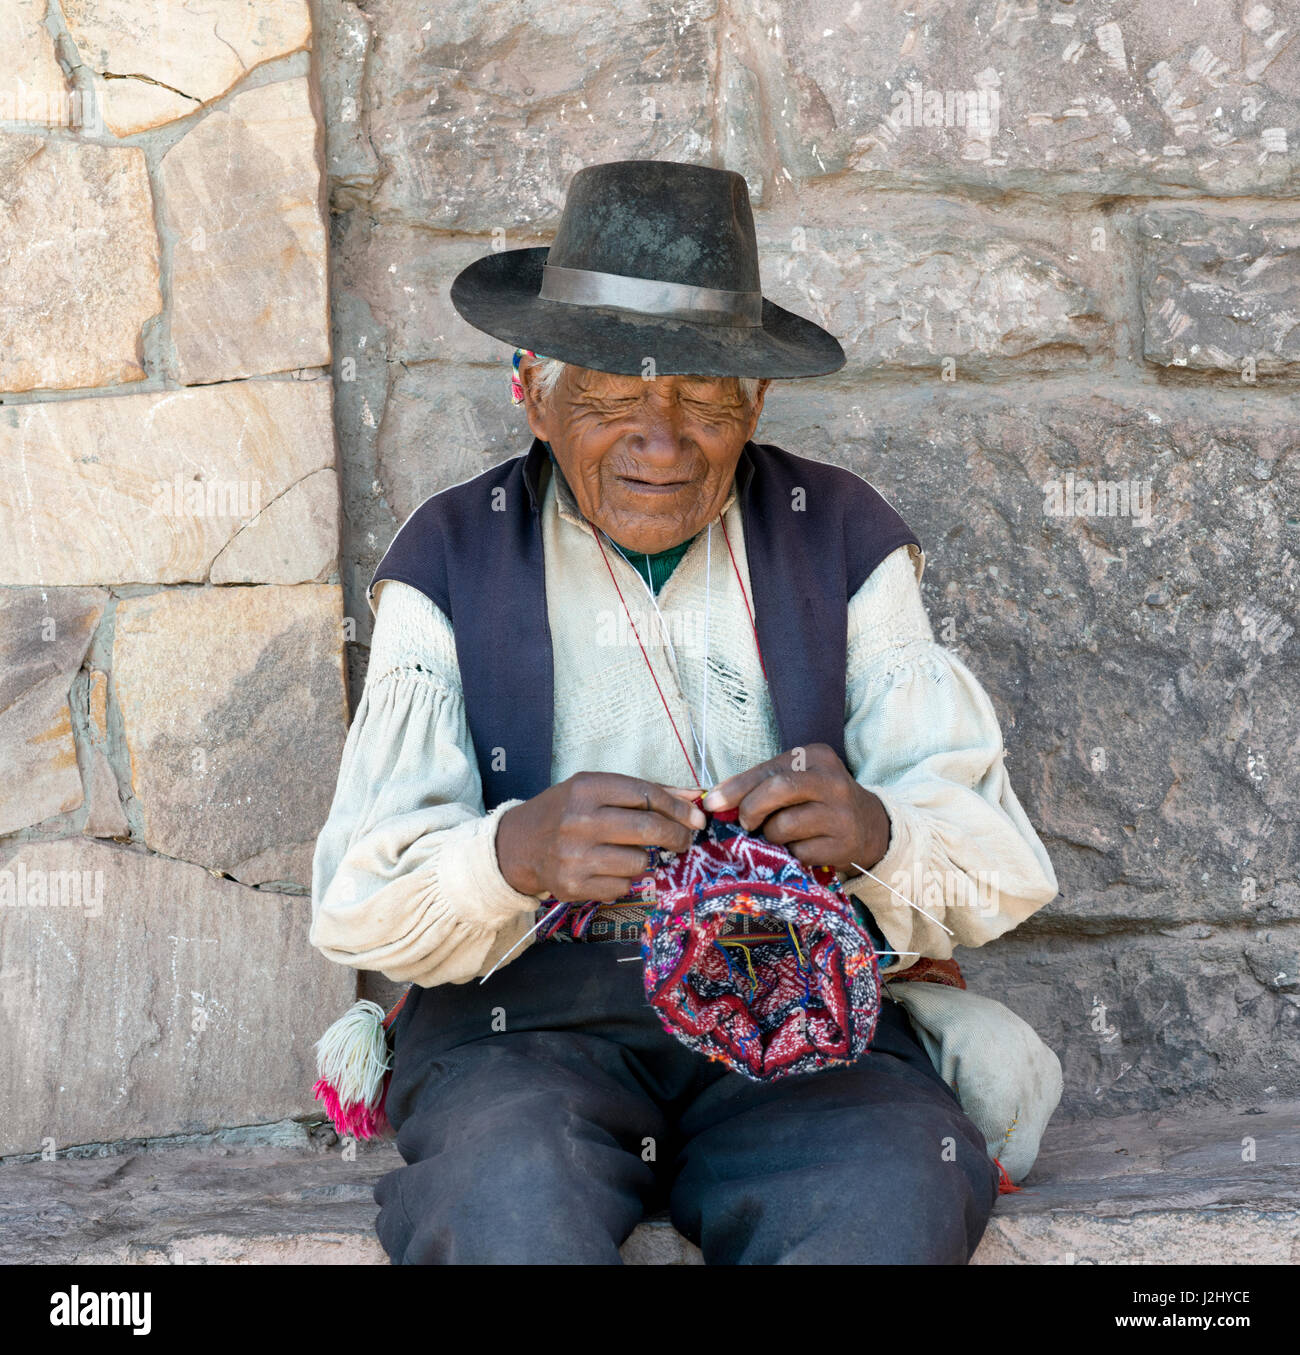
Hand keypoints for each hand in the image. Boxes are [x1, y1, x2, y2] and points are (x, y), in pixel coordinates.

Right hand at [497, 772, 706, 901]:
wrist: (520, 844)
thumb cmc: (566, 810)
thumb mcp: (596, 789)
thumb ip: (643, 792)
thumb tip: (692, 797)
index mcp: (586, 788)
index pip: (646, 795)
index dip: (678, 808)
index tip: (696, 818)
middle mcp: (578, 821)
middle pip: (647, 829)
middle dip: (676, 835)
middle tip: (685, 840)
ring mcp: (574, 856)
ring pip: (639, 862)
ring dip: (645, 859)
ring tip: (629, 852)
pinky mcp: (573, 886)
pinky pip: (622, 886)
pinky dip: (624, 878)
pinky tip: (609, 868)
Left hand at [700, 743, 890, 873]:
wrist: (869, 825)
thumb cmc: (818, 799)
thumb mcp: (795, 780)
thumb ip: (760, 784)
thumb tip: (715, 800)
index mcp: (816, 756)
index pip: (768, 770)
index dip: (736, 787)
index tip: (712, 803)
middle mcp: (832, 781)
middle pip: (778, 790)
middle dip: (750, 809)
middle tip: (744, 822)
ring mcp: (841, 814)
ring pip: (784, 826)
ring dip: (771, 835)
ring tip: (780, 833)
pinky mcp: (843, 844)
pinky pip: (799, 852)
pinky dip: (791, 853)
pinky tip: (802, 846)